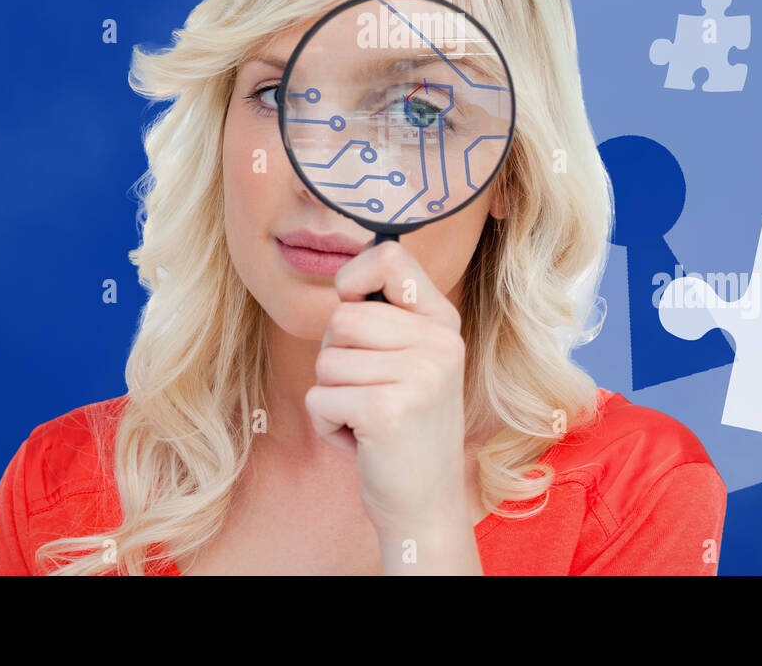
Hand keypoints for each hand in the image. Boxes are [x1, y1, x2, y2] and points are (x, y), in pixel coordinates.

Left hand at [304, 239, 480, 570]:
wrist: (425, 504)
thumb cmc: (404, 425)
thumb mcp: (412, 359)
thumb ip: (386, 316)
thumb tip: (344, 271)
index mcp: (443, 322)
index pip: (389, 257)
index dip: (354, 277)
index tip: (353, 306)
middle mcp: (440, 343)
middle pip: (342, 318)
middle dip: (335, 358)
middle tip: (366, 390)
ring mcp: (419, 376)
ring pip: (326, 361)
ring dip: (332, 395)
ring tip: (367, 418)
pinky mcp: (387, 411)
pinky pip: (318, 398)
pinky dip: (327, 423)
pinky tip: (362, 441)